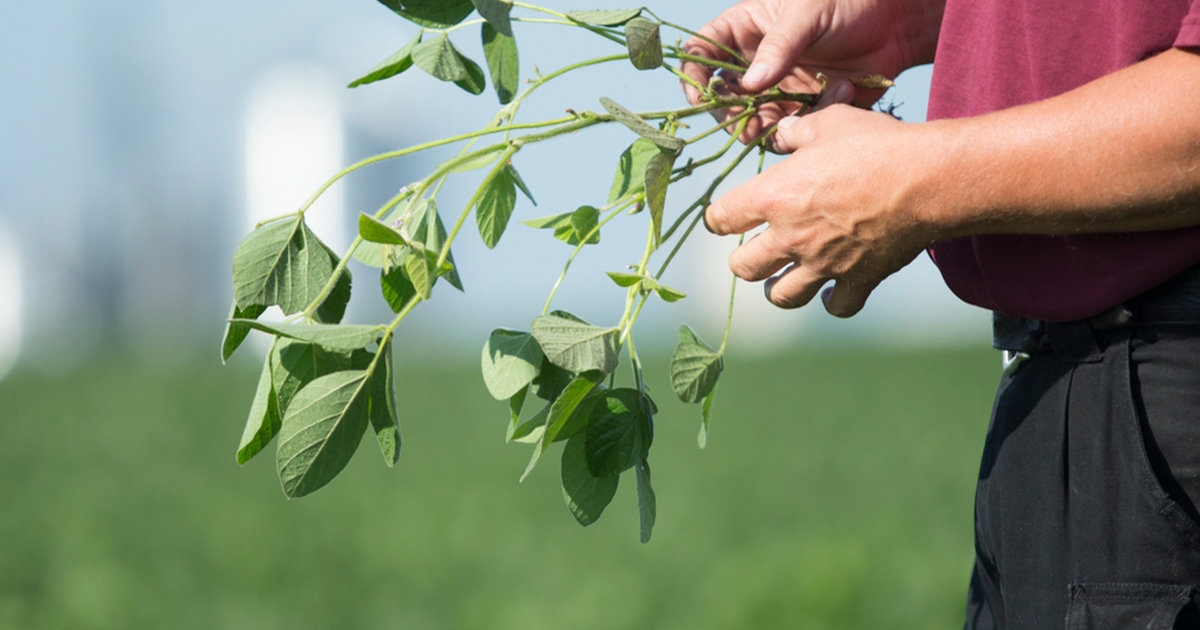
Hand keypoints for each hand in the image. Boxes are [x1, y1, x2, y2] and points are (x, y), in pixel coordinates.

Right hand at [680, 0, 939, 144]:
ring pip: (748, 121)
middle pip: (719, 97)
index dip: (693, 76)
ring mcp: (775, 90)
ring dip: (760, 128)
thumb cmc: (847, 1)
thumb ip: (778, 47)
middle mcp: (753, 64)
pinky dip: (805, 123)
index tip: (700, 96)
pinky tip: (837, 93)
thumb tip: (748, 85)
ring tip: (781, 124)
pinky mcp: (801, 111)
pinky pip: (787, 131)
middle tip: (745, 122)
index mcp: (743, 31)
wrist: (895, 23)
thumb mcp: (808, 13)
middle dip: (727, 113)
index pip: (701, 54)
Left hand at [704, 104, 939, 315]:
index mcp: (773, 197)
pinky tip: (832, 290)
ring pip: (782, 296)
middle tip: (754, 251)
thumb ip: (797, 132)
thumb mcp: (829, 123)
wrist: (928, 179)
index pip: (721, 218)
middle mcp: (791, 237)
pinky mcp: (858, 279)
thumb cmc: (876, 145)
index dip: (718, 217)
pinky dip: (832, 301)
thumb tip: (781, 135)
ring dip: (777, 289)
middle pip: (743, 268)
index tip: (725, 216)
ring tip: (781, 280)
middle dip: (743, 261)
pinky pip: (837, 306)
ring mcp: (824, 264)